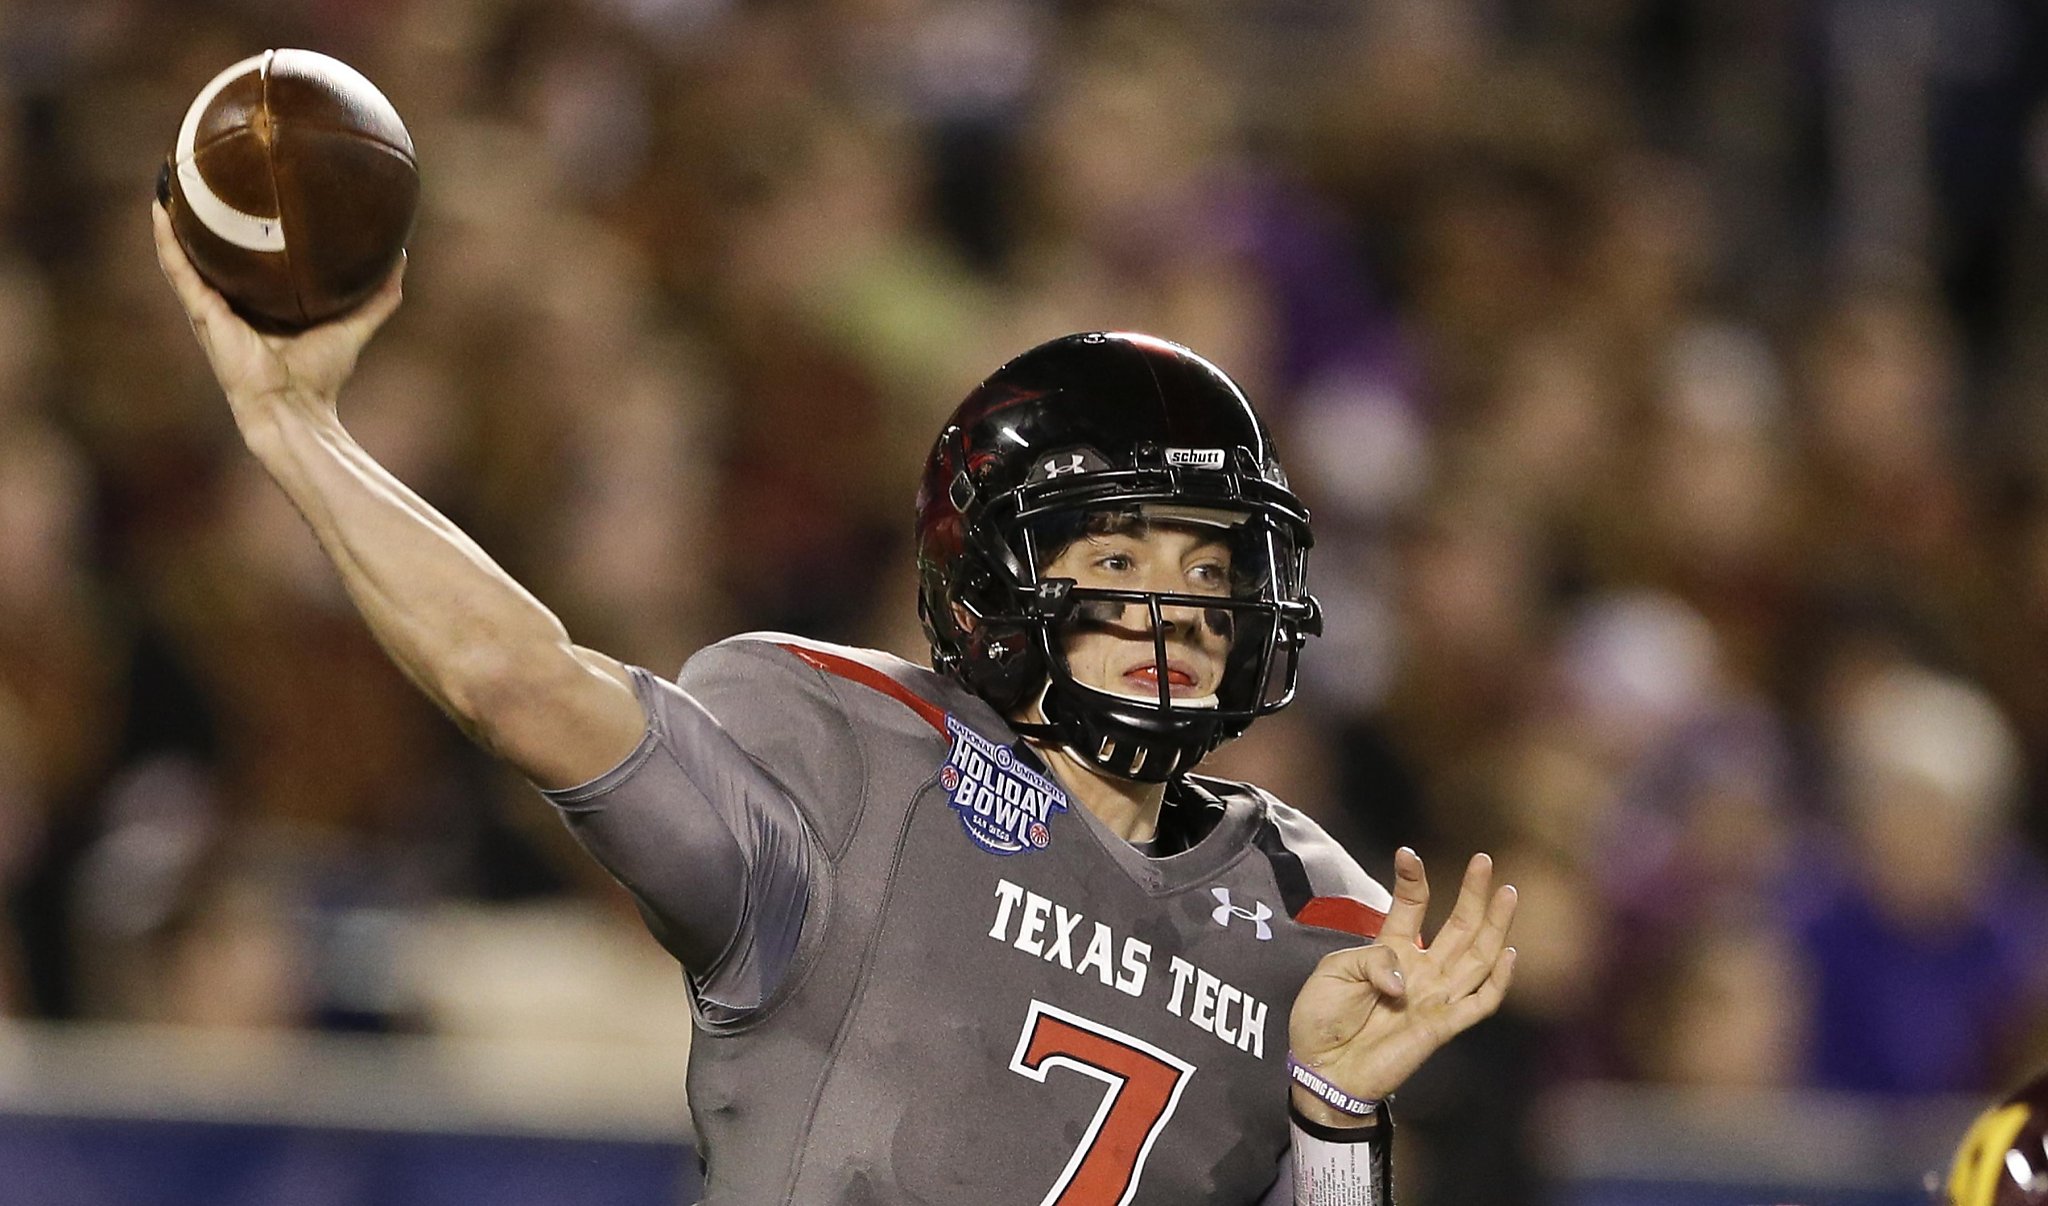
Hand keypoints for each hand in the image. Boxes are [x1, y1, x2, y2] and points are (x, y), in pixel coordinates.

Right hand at [152, 201, 403, 435]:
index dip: (244, 232)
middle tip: (201, 175)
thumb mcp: (354, 325)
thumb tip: (400, 256)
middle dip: (204, 217)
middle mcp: (231, 304)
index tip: (247, 193)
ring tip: (170, 179)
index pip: (248, 262)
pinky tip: (160, 208)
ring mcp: (211, 308)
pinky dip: (167, 239)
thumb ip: (378, 296)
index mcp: (260, 306)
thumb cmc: (320, 376)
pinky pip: (178, 268)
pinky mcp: (202, 313)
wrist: (294, 409)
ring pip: (185, 255)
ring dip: (175, 220)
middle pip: (212, 253)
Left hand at [1286, 848, 1517, 1126]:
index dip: (1412, 879)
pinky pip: (1479, 1003)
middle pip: (1457, 926)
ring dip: (1494, 926)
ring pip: (1477, 957)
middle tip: (1485, 861)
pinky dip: (1498, 981)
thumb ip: (1372, 960)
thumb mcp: (1333, 971)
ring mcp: (1435, 997)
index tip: (1407, 853)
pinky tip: (1510, 955)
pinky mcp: (1442, 1027)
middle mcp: (1420, 970)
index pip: (1411, 906)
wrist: (1323, 1069)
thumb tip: (1407, 975)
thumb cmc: (1323, 1018)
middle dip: (1473, 894)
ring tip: (1508, 893)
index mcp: (1390, 950)